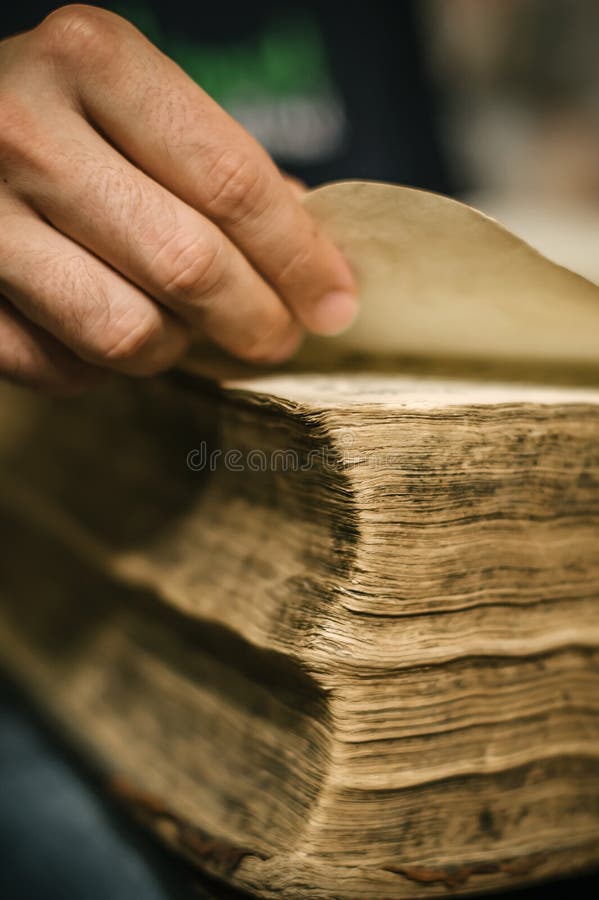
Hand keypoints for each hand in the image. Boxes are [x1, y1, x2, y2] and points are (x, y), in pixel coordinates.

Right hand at [0, 5, 356, 392]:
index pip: (232, 182)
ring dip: (178, 346)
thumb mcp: (135, 101)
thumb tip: (315, 255)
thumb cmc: (56, 118)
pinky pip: (65, 367)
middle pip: (188, 265)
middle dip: (256, 319)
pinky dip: (104, 368)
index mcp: (93, 60)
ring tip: (188, 329)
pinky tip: (111, 326)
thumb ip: (219, 165)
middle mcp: (26, 129)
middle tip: (278, 337)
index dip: (298, 257)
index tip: (335, 303)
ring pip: (128, 332)